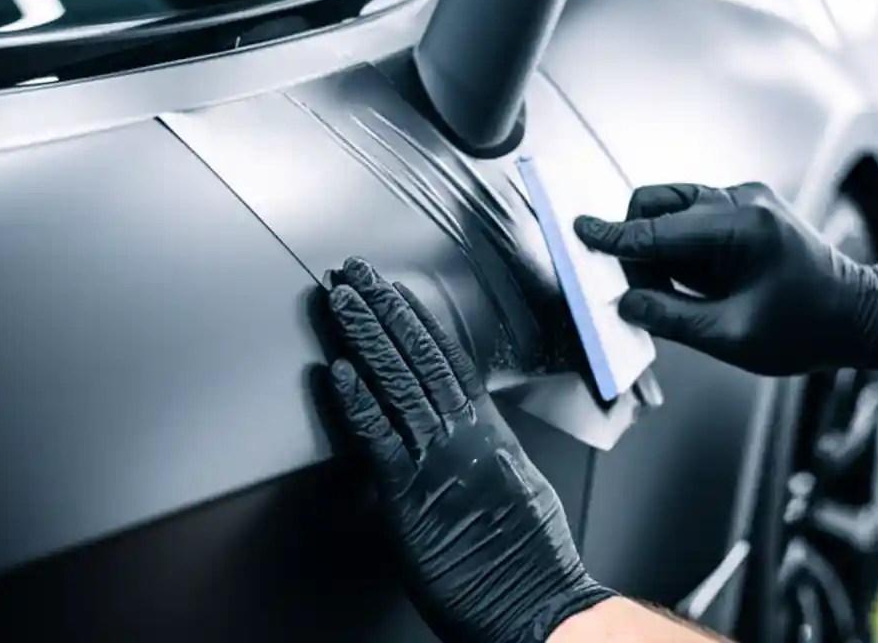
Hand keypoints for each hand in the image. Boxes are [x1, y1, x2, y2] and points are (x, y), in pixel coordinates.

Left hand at [326, 257, 612, 642]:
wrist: (538, 605)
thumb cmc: (528, 561)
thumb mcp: (517, 489)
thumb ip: (487, 456)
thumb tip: (470, 435)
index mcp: (488, 434)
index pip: (448, 361)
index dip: (416, 321)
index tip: (393, 289)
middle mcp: (465, 437)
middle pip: (420, 358)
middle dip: (384, 309)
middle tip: (354, 271)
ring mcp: (439, 462)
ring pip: (398, 383)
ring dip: (366, 336)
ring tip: (342, 298)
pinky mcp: (412, 497)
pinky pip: (380, 439)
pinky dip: (358, 402)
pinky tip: (338, 371)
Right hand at [573, 183, 877, 375]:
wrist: (860, 315)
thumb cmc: (807, 329)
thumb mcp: (732, 337)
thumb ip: (671, 318)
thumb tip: (624, 305)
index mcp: (742, 227)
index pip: (657, 229)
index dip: (613, 237)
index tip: (579, 232)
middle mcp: (743, 201)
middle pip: (658, 204)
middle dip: (637, 244)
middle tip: (641, 291)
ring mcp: (746, 200)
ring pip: (672, 208)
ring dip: (659, 247)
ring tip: (677, 291)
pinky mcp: (747, 208)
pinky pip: (692, 218)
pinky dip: (680, 247)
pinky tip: (698, 282)